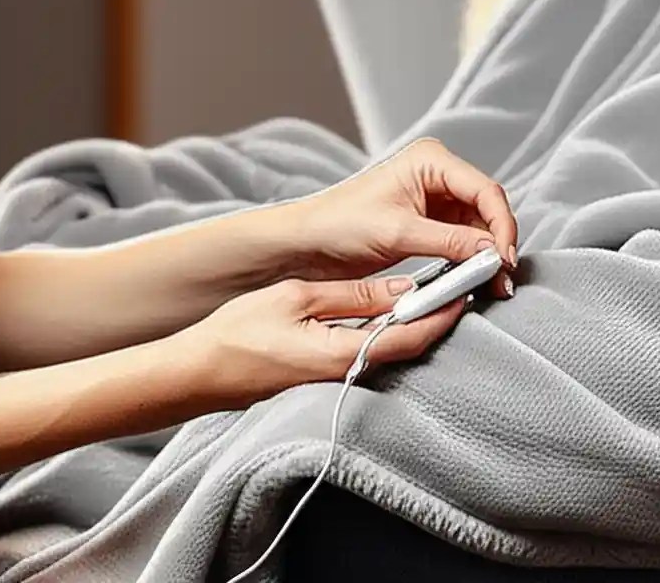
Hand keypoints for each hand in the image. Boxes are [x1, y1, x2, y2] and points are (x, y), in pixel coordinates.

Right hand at [175, 276, 464, 403]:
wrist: (195, 374)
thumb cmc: (237, 334)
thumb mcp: (296, 299)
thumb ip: (354, 295)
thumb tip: (404, 290)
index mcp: (342, 354)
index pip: (411, 336)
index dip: (443, 313)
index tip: (464, 286)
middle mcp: (346, 373)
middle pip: (408, 346)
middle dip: (436, 316)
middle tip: (457, 281)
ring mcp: (336, 378)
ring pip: (391, 349)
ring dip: (415, 322)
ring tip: (434, 287)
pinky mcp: (326, 375)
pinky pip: (370, 352)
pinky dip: (389, 329)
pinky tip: (393, 307)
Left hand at [286, 138, 518, 298]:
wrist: (305, 245)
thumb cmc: (338, 225)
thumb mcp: (398, 233)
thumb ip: (451, 241)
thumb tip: (493, 253)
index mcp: (431, 161)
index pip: (486, 191)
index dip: (501, 226)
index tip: (504, 259)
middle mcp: (438, 175)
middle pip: (488, 208)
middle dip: (497, 243)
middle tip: (502, 279)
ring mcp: (437, 199)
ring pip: (480, 227)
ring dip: (487, 255)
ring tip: (492, 286)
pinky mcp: (432, 223)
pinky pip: (464, 240)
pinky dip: (472, 260)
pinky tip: (474, 279)